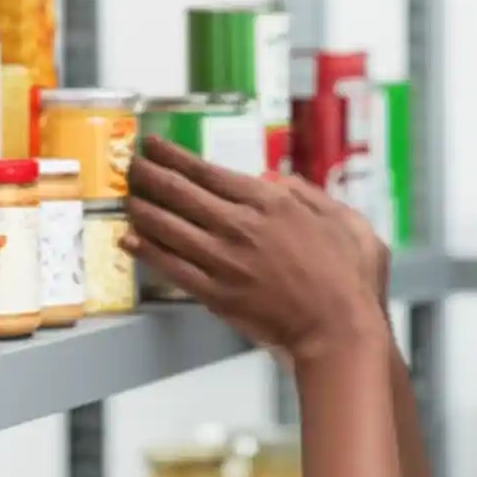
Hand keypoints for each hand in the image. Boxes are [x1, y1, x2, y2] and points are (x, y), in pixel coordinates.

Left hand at [121, 136, 391, 362]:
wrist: (340, 330)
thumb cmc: (351, 279)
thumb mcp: (347, 221)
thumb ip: (311, 196)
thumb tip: (279, 181)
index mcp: (271, 203)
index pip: (208, 172)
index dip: (175, 156)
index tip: (156, 146)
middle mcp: (241, 226)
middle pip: (179, 193)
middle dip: (148, 174)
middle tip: (130, 164)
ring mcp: (224, 261)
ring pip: (167, 227)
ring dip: (141, 208)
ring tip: (125, 197)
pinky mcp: (216, 294)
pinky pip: (171, 268)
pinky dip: (147, 252)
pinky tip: (130, 242)